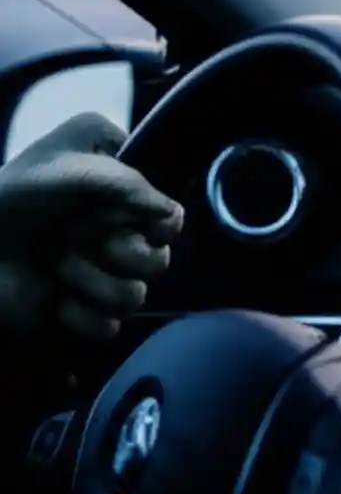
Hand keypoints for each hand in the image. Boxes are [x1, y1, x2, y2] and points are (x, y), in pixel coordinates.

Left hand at [0, 112, 182, 343]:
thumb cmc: (10, 197)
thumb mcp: (64, 166)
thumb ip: (127, 183)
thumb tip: (172, 216)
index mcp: (121, 186)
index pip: (170, 216)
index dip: (146, 222)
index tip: (109, 213)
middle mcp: (120, 230)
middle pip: (158, 259)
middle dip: (110, 250)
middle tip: (67, 233)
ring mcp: (105, 272)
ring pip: (135, 296)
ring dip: (88, 282)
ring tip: (52, 264)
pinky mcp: (87, 311)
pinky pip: (109, 326)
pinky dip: (77, 315)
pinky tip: (52, 299)